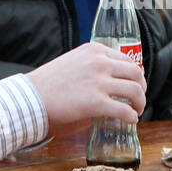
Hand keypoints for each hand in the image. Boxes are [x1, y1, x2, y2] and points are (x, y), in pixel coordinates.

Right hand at [27, 42, 145, 132]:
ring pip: (135, 90)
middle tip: (138, 99)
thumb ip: (92, 69)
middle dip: (141, 88)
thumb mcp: (73, 63)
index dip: (134, 75)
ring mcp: (98, 82)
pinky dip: (131, 116)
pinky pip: (124, 110)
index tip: (132, 85)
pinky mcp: (95, 102)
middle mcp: (99, 62)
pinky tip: (129, 120)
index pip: (127, 60)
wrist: (30, 98)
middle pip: (136, 73)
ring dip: (140, 102)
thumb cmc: (47, 84)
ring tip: (136, 111)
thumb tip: (110, 85)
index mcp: (94, 50)